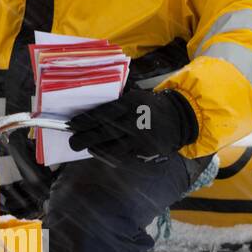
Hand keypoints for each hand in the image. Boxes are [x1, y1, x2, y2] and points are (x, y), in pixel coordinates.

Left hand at [67, 88, 197, 162]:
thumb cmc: (151, 106)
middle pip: (102, 133)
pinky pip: (122, 155)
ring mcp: (138, 138)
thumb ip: (118, 103)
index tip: (73, 125)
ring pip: (110, 148)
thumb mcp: (136, 96)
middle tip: (72, 142)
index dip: (85, 121)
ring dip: (95, 148)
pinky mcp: (143, 150)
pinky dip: (109, 154)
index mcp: (130, 103)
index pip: (102, 114)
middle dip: (84, 138)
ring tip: (86, 147)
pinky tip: (101, 152)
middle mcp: (133, 121)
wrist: (179, 118)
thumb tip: (92, 113)